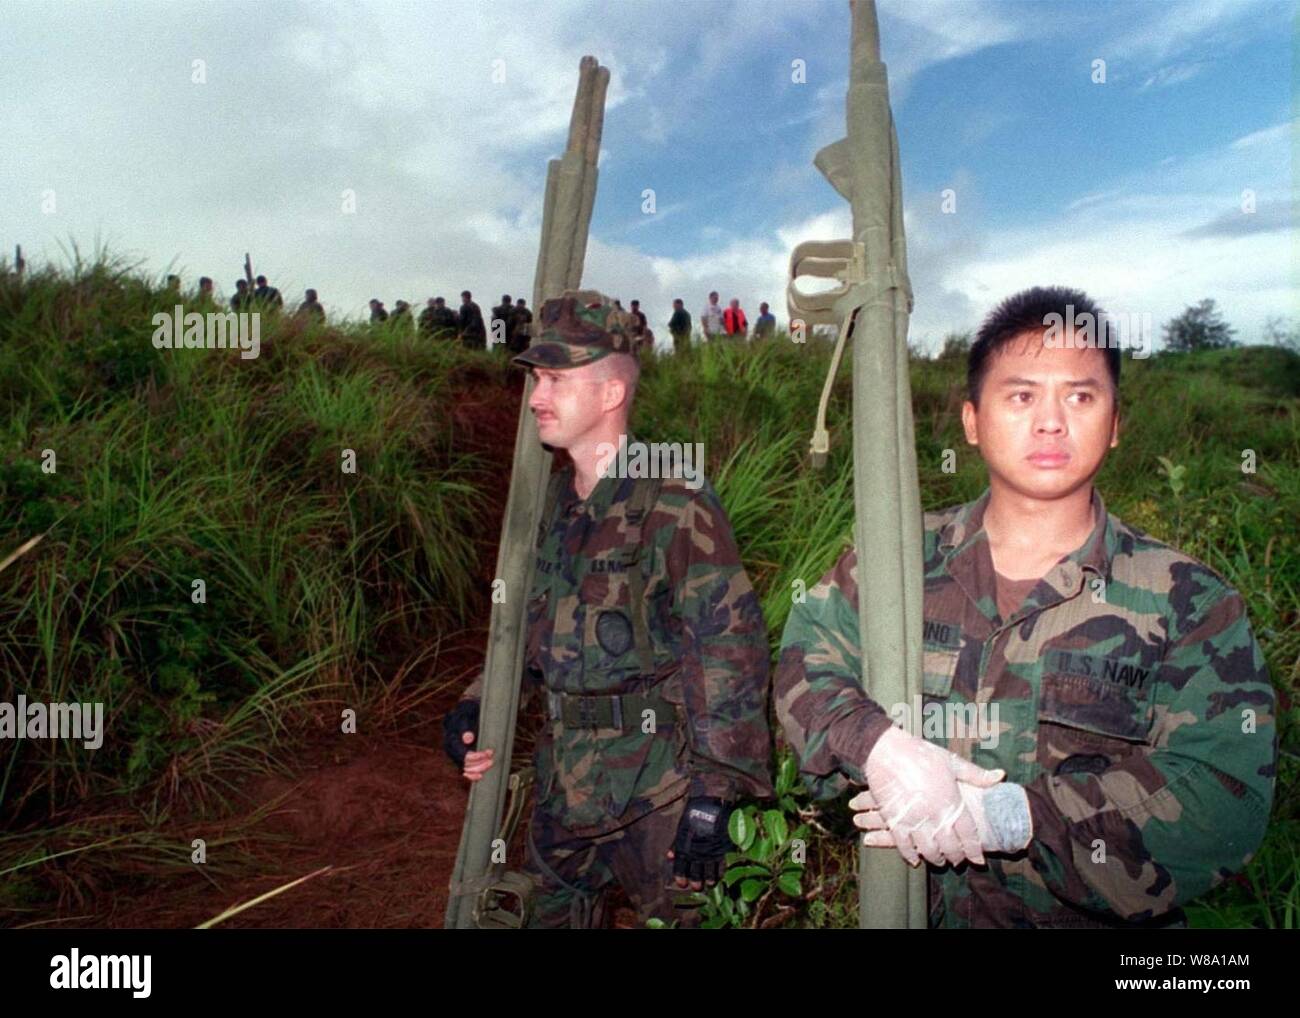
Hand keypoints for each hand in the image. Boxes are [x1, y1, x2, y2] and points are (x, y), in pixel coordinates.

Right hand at [442, 699, 494, 780]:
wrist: (468, 709)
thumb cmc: (469, 710)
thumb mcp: (469, 713)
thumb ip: (467, 726)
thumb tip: (467, 739)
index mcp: (450, 736)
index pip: (461, 753)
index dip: (475, 756)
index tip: (489, 752)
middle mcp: (450, 747)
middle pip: (463, 763)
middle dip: (479, 764)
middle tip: (492, 759)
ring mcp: (454, 752)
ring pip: (464, 767)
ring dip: (478, 769)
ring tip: (490, 763)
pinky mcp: (460, 755)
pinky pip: (464, 769)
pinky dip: (471, 774)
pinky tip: (479, 776)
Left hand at [667, 797, 732, 889]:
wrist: (709, 803)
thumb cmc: (693, 814)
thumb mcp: (681, 828)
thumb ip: (675, 844)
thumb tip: (669, 857)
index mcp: (684, 846)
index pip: (680, 866)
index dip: (680, 876)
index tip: (681, 883)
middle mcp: (697, 851)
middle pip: (695, 872)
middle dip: (695, 881)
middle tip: (696, 887)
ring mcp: (710, 850)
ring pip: (709, 871)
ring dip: (707, 879)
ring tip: (707, 884)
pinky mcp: (722, 847)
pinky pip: (721, 863)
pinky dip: (720, 871)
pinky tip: (719, 875)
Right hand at [850, 726, 1004, 867]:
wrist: (886, 751)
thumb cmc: (920, 753)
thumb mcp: (951, 761)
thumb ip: (976, 774)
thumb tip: (1000, 776)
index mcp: (951, 800)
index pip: (968, 833)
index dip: (974, 849)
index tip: (978, 859)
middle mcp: (935, 814)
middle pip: (950, 846)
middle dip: (956, 857)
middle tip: (958, 862)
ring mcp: (914, 819)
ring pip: (929, 849)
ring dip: (936, 858)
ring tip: (939, 860)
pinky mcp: (894, 820)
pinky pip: (904, 845)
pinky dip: (910, 855)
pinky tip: (915, 859)